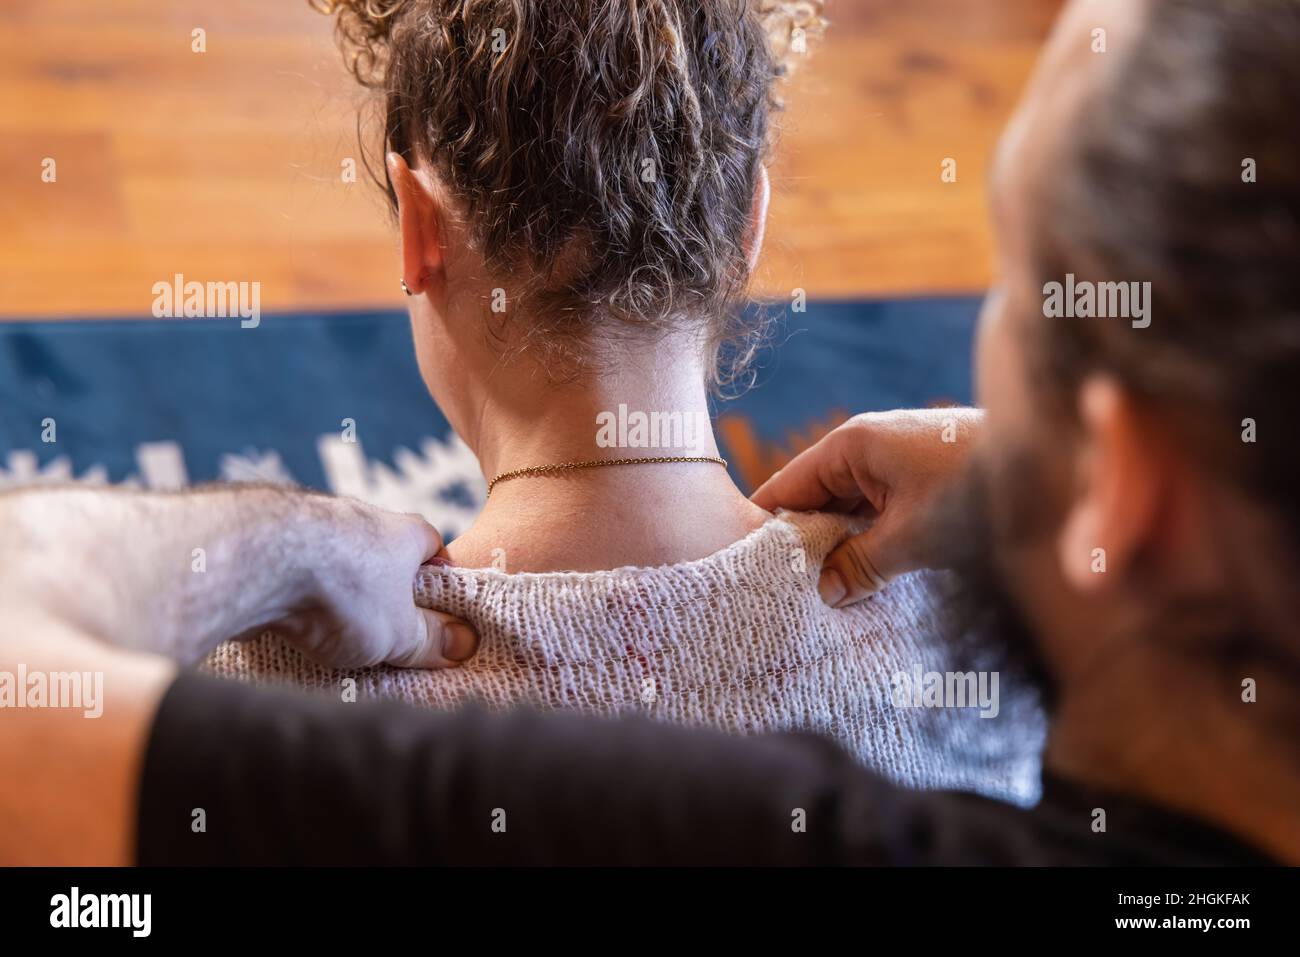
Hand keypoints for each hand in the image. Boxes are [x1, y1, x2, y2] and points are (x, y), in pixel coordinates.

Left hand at [245, 497, 478, 669]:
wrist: (255, 559)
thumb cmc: (340, 589)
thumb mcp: (398, 632)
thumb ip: (429, 640)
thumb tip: (462, 646)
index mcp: (402, 532)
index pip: (433, 545)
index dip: (439, 575)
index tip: (439, 607)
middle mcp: (359, 518)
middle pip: (382, 553)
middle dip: (385, 590)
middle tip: (386, 629)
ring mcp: (310, 525)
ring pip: (334, 561)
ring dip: (337, 591)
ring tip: (333, 635)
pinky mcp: (268, 540)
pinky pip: (293, 569)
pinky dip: (297, 593)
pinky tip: (291, 623)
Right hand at [751, 408, 981, 606]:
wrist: (1057, 465)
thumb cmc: (976, 489)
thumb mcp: (911, 537)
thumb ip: (859, 565)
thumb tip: (823, 594)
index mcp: (850, 445)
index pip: (784, 488)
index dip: (764, 530)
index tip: (747, 571)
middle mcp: (864, 447)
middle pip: (812, 501)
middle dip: (802, 546)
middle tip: (785, 596)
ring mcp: (892, 462)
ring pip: (846, 511)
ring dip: (837, 549)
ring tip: (820, 596)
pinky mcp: (917, 479)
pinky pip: (875, 513)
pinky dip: (867, 542)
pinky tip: (863, 578)